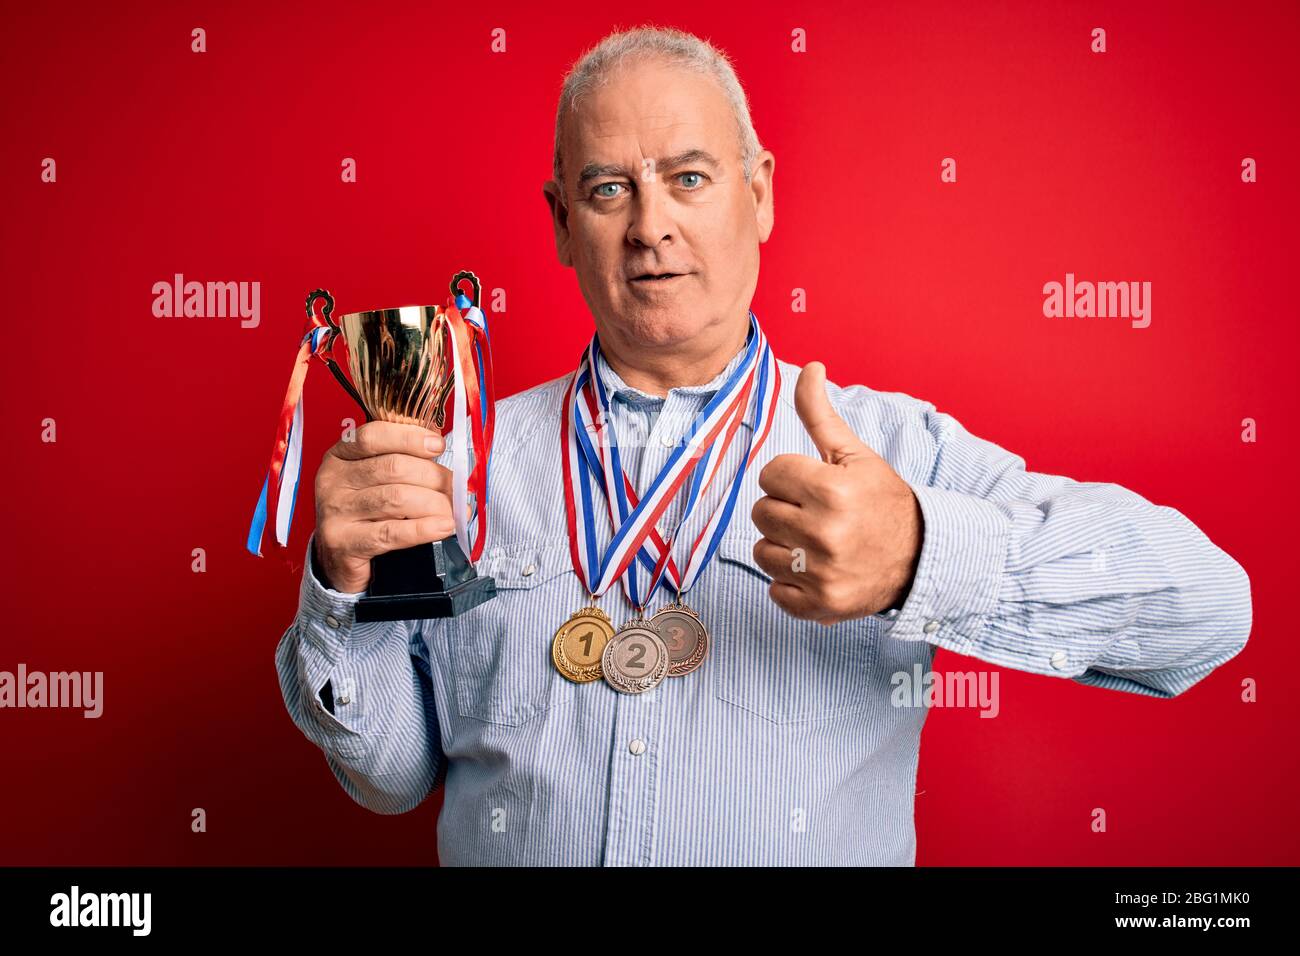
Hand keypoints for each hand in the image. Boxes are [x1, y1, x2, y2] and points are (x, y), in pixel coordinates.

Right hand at [313, 421, 455, 592]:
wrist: (338, 558)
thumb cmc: (364, 512)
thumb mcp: (374, 479)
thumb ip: (403, 460)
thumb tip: (442, 452)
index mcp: (340, 456)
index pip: (373, 436)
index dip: (410, 438)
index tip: (438, 445)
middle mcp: (333, 480)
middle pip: (393, 468)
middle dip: (434, 476)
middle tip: (456, 489)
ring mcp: (336, 512)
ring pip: (396, 498)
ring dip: (434, 503)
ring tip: (452, 511)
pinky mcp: (344, 543)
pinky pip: (391, 533)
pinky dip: (424, 529)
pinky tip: (443, 527)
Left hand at [751, 362, 922, 624]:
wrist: (921, 557)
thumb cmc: (881, 500)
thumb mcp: (854, 454)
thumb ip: (820, 414)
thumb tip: (810, 367)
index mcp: (831, 490)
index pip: (769, 474)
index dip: (789, 478)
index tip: (815, 486)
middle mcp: (825, 533)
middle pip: (761, 512)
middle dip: (784, 510)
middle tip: (817, 515)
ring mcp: (822, 574)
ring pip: (763, 552)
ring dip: (784, 547)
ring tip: (817, 544)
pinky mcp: (820, 606)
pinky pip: (775, 591)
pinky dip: (791, 584)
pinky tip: (818, 570)